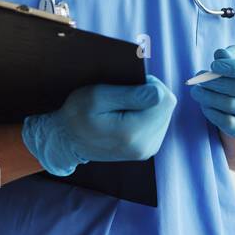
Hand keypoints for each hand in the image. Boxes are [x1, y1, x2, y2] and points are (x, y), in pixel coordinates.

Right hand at [22, 76, 175, 175]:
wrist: (67, 141)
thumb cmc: (76, 115)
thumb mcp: (96, 96)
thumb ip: (130, 94)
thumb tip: (159, 93)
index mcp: (133, 133)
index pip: (164, 99)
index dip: (151, 84)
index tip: (131, 84)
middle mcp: (145, 146)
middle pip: (167, 106)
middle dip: (151, 94)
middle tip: (126, 93)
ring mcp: (148, 150)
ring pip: (165, 113)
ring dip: (150, 104)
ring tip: (125, 105)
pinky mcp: (148, 149)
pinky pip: (159, 122)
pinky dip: (147, 114)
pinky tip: (129, 114)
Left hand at [190, 45, 234, 140]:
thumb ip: (231, 54)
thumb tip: (221, 56)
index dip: (233, 67)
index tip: (214, 65)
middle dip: (214, 82)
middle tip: (199, 78)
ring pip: (230, 105)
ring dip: (208, 96)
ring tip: (197, 90)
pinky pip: (227, 122)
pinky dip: (211, 112)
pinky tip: (205, 104)